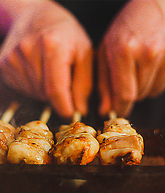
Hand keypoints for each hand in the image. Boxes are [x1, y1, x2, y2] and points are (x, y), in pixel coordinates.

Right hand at [0, 1, 92, 117]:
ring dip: (43, 91)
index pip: (56, 90)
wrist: (32, 15)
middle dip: (56, 96)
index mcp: (52, 45)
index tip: (70, 114)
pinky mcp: (3, 64)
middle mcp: (27, 50)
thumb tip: (79, 111)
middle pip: (44, 94)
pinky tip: (35, 70)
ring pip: (32, 93)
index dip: (64, 108)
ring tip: (47, 71)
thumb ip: (84, 83)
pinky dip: (32, 86)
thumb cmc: (63, 33)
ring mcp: (12, 58)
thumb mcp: (83, 51)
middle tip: (61, 80)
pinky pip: (21, 88)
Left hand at [98, 0, 164, 116]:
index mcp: (123, 51)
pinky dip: (155, 82)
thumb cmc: (125, 29)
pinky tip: (150, 66)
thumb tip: (105, 111)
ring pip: (152, 91)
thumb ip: (104, 83)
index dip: (122, 108)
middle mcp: (147, 52)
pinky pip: (164, 84)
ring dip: (143, 88)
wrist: (153, 4)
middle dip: (130, 95)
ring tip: (139, 69)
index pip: (125, 95)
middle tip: (127, 79)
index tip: (119, 110)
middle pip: (139, 95)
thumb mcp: (106, 52)